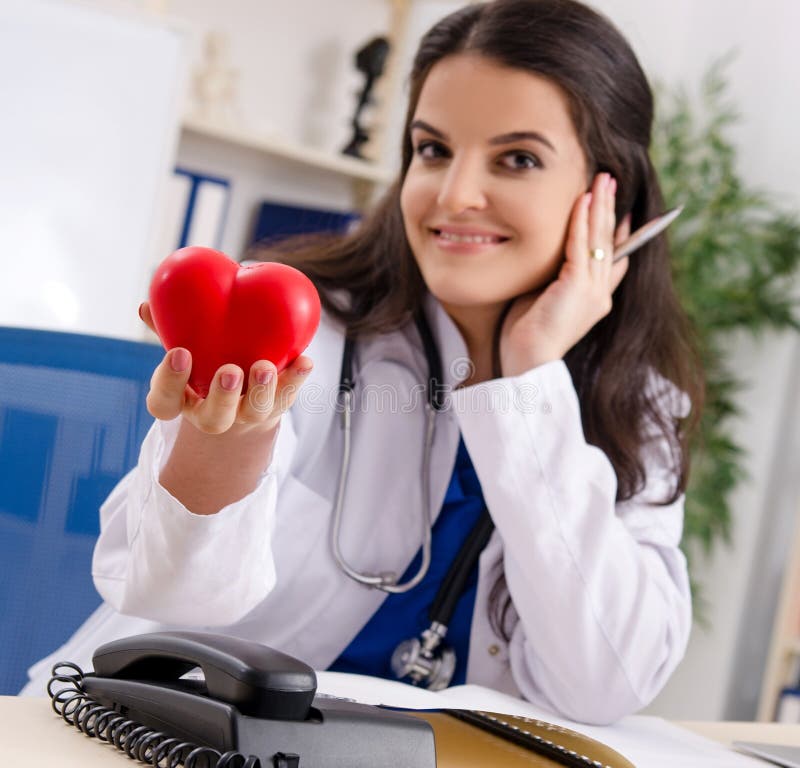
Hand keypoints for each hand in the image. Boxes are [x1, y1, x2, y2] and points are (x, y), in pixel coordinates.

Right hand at [139, 301, 312, 435]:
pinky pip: (288, 397)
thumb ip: (168, 329)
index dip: (170, 383)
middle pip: (214, 417)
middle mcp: (213, 414)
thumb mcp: (184, 350)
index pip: (165, 403)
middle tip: (230, 371)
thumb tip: (145, 305)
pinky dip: (296, 378)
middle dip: (223, 395)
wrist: (239, 400)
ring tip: (265, 366)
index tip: (180, 354)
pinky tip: (303, 360)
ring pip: (255, 411)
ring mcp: (247, 415)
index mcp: (182, 401)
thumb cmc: (203, 365)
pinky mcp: (276, 407)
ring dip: (262, 389)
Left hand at [500, 173, 630, 376]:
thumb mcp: (544, 299)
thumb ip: (553, 277)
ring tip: (603, 180)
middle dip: (611, 208)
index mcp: (595, 300)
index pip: (615, 260)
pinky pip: (582, 246)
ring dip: (601, 206)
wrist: (527, 360)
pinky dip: (581, 221)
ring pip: (600, 239)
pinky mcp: (578, 287)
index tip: (620, 209)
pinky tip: (583, 200)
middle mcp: (600, 294)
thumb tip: (546, 255)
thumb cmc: (527, 334)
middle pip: (610, 242)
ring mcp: (593, 291)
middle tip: (610, 181)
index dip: (619, 233)